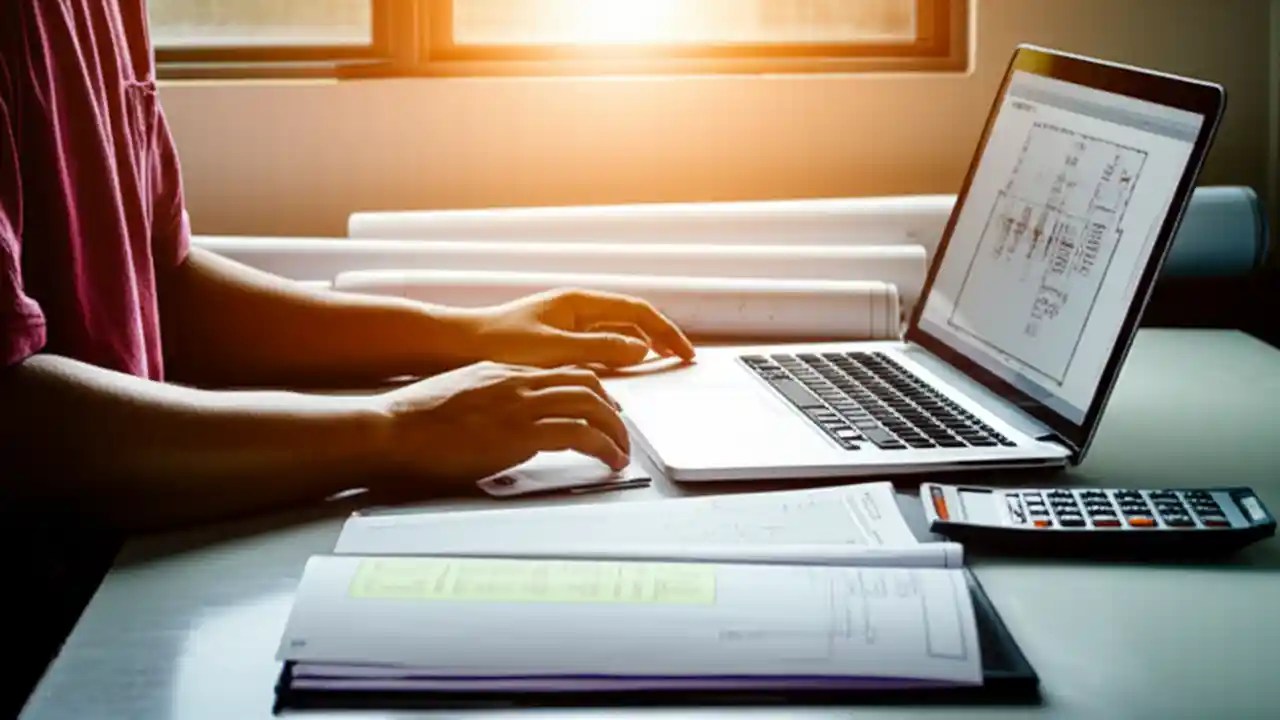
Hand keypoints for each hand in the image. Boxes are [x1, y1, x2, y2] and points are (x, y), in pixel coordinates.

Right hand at [372, 361, 629, 486]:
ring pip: (591, 405)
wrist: (395, 428)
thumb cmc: (415, 420)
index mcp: (504, 372)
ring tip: (623, 452)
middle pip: (587, 383)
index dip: (591, 392)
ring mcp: (522, 405)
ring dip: (616, 431)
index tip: (603, 409)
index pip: (563, 373)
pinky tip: (611, 462)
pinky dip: (605, 448)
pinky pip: (580, 434)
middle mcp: (519, 382)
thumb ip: (488, 401)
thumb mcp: (459, 395)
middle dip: (612, 409)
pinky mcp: (522, 433)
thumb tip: (501, 420)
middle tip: (621, 432)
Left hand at [465, 289, 695, 368]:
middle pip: (631, 320)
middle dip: (660, 337)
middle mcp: (576, 309)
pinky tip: (624, 372)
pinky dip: (619, 356)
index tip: (685, 352)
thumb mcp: (554, 349)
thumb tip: (641, 349)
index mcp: (579, 303)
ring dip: (642, 346)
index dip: (666, 331)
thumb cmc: (498, 343)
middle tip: (683, 359)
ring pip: (616, 333)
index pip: (637, 312)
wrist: (456, 346)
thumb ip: (600, 349)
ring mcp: (567, 324)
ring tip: (663, 365)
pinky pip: (599, 346)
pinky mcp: (557, 342)